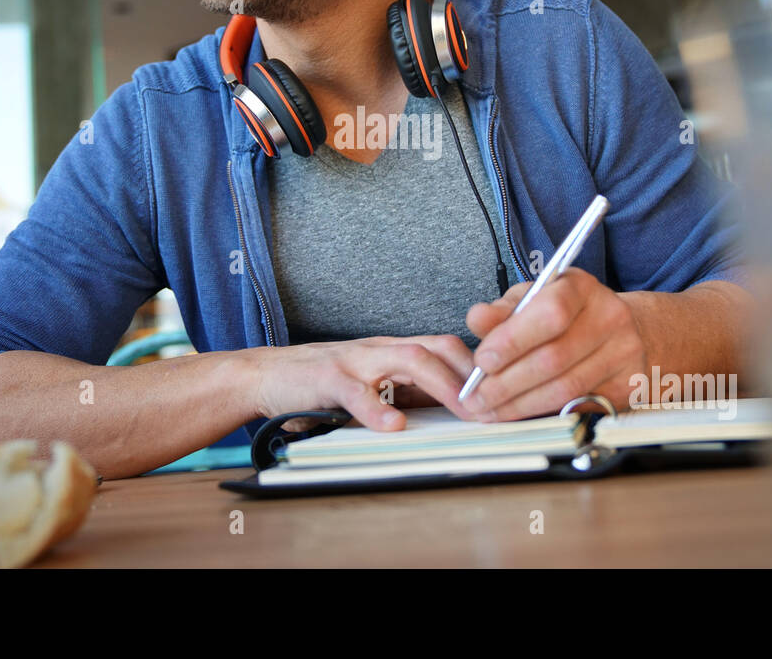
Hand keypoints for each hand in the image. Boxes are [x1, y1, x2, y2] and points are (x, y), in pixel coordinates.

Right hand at [250, 334, 482, 431]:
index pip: (448, 348)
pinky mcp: (326, 377)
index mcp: (394, 351)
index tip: (505, 394)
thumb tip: (459, 413)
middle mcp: (381, 349)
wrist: (266, 376)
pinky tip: (393, 425)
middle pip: (438, 346)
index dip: (478, 368)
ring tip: (463, 409)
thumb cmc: (323, 384)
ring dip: (442, 384)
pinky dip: (376, 408)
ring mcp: (355, 359)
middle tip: (494, 405)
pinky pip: (355, 391)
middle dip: (471, 374)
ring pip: (408, 358)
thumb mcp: (374, 385)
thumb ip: (409, 394)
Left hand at [462, 268, 646, 420]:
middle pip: (555, 357)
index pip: (550, 313)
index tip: (482, 360)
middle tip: (475, 397)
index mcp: (581, 287)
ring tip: (489, 410)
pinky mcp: (629, 386)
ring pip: (566, 388)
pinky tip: (518, 416)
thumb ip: (502, 310)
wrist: (617, 330)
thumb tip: (477, 318)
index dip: (513, 340)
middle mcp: (610, 317)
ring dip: (520, 405)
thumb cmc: (564, 313)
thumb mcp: (531, 300)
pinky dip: (543, 414)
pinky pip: (580, 407)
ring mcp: (624, 353)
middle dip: (507, 382)